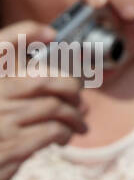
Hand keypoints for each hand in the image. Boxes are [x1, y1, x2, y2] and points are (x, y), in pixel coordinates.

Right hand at [0, 21, 88, 179]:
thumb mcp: (4, 106)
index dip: (25, 32)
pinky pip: (52, 130)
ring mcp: (1, 120)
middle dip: (70, 88)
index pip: (2, 45)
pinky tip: (62, 138)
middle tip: (79, 100)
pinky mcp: (10, 147)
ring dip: (73, 116)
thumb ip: (22, 86)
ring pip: (54, 107)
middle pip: (42, 79)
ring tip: (78, 124)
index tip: (51, 33)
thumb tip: (68, 70)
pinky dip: (64, 132)